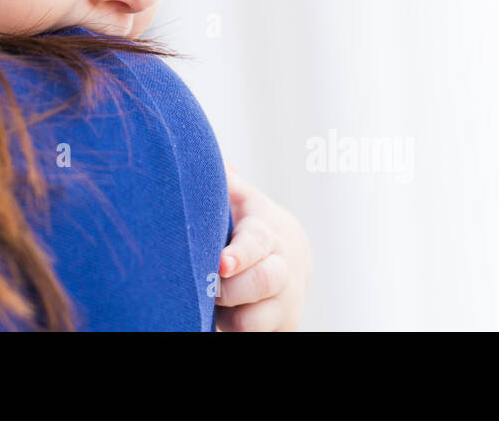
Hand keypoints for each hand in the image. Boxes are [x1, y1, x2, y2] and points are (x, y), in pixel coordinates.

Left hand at [214, 163, 311, 330]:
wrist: (291, 256)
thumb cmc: (251, 224)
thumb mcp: (242, 199)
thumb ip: (228, 183)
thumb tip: (217, 162)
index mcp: (267, 231)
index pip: (258, 243)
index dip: (240, 255)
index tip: (221, 264)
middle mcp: (282, 266)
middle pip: (262, 282)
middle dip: (230, 290)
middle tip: (206, 287)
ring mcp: (286, 300)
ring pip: (255, 320)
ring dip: (228, 316)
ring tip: (211, 301)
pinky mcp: (285, 325)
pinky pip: (254, 337)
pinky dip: (233, 331)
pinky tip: (223, 317)